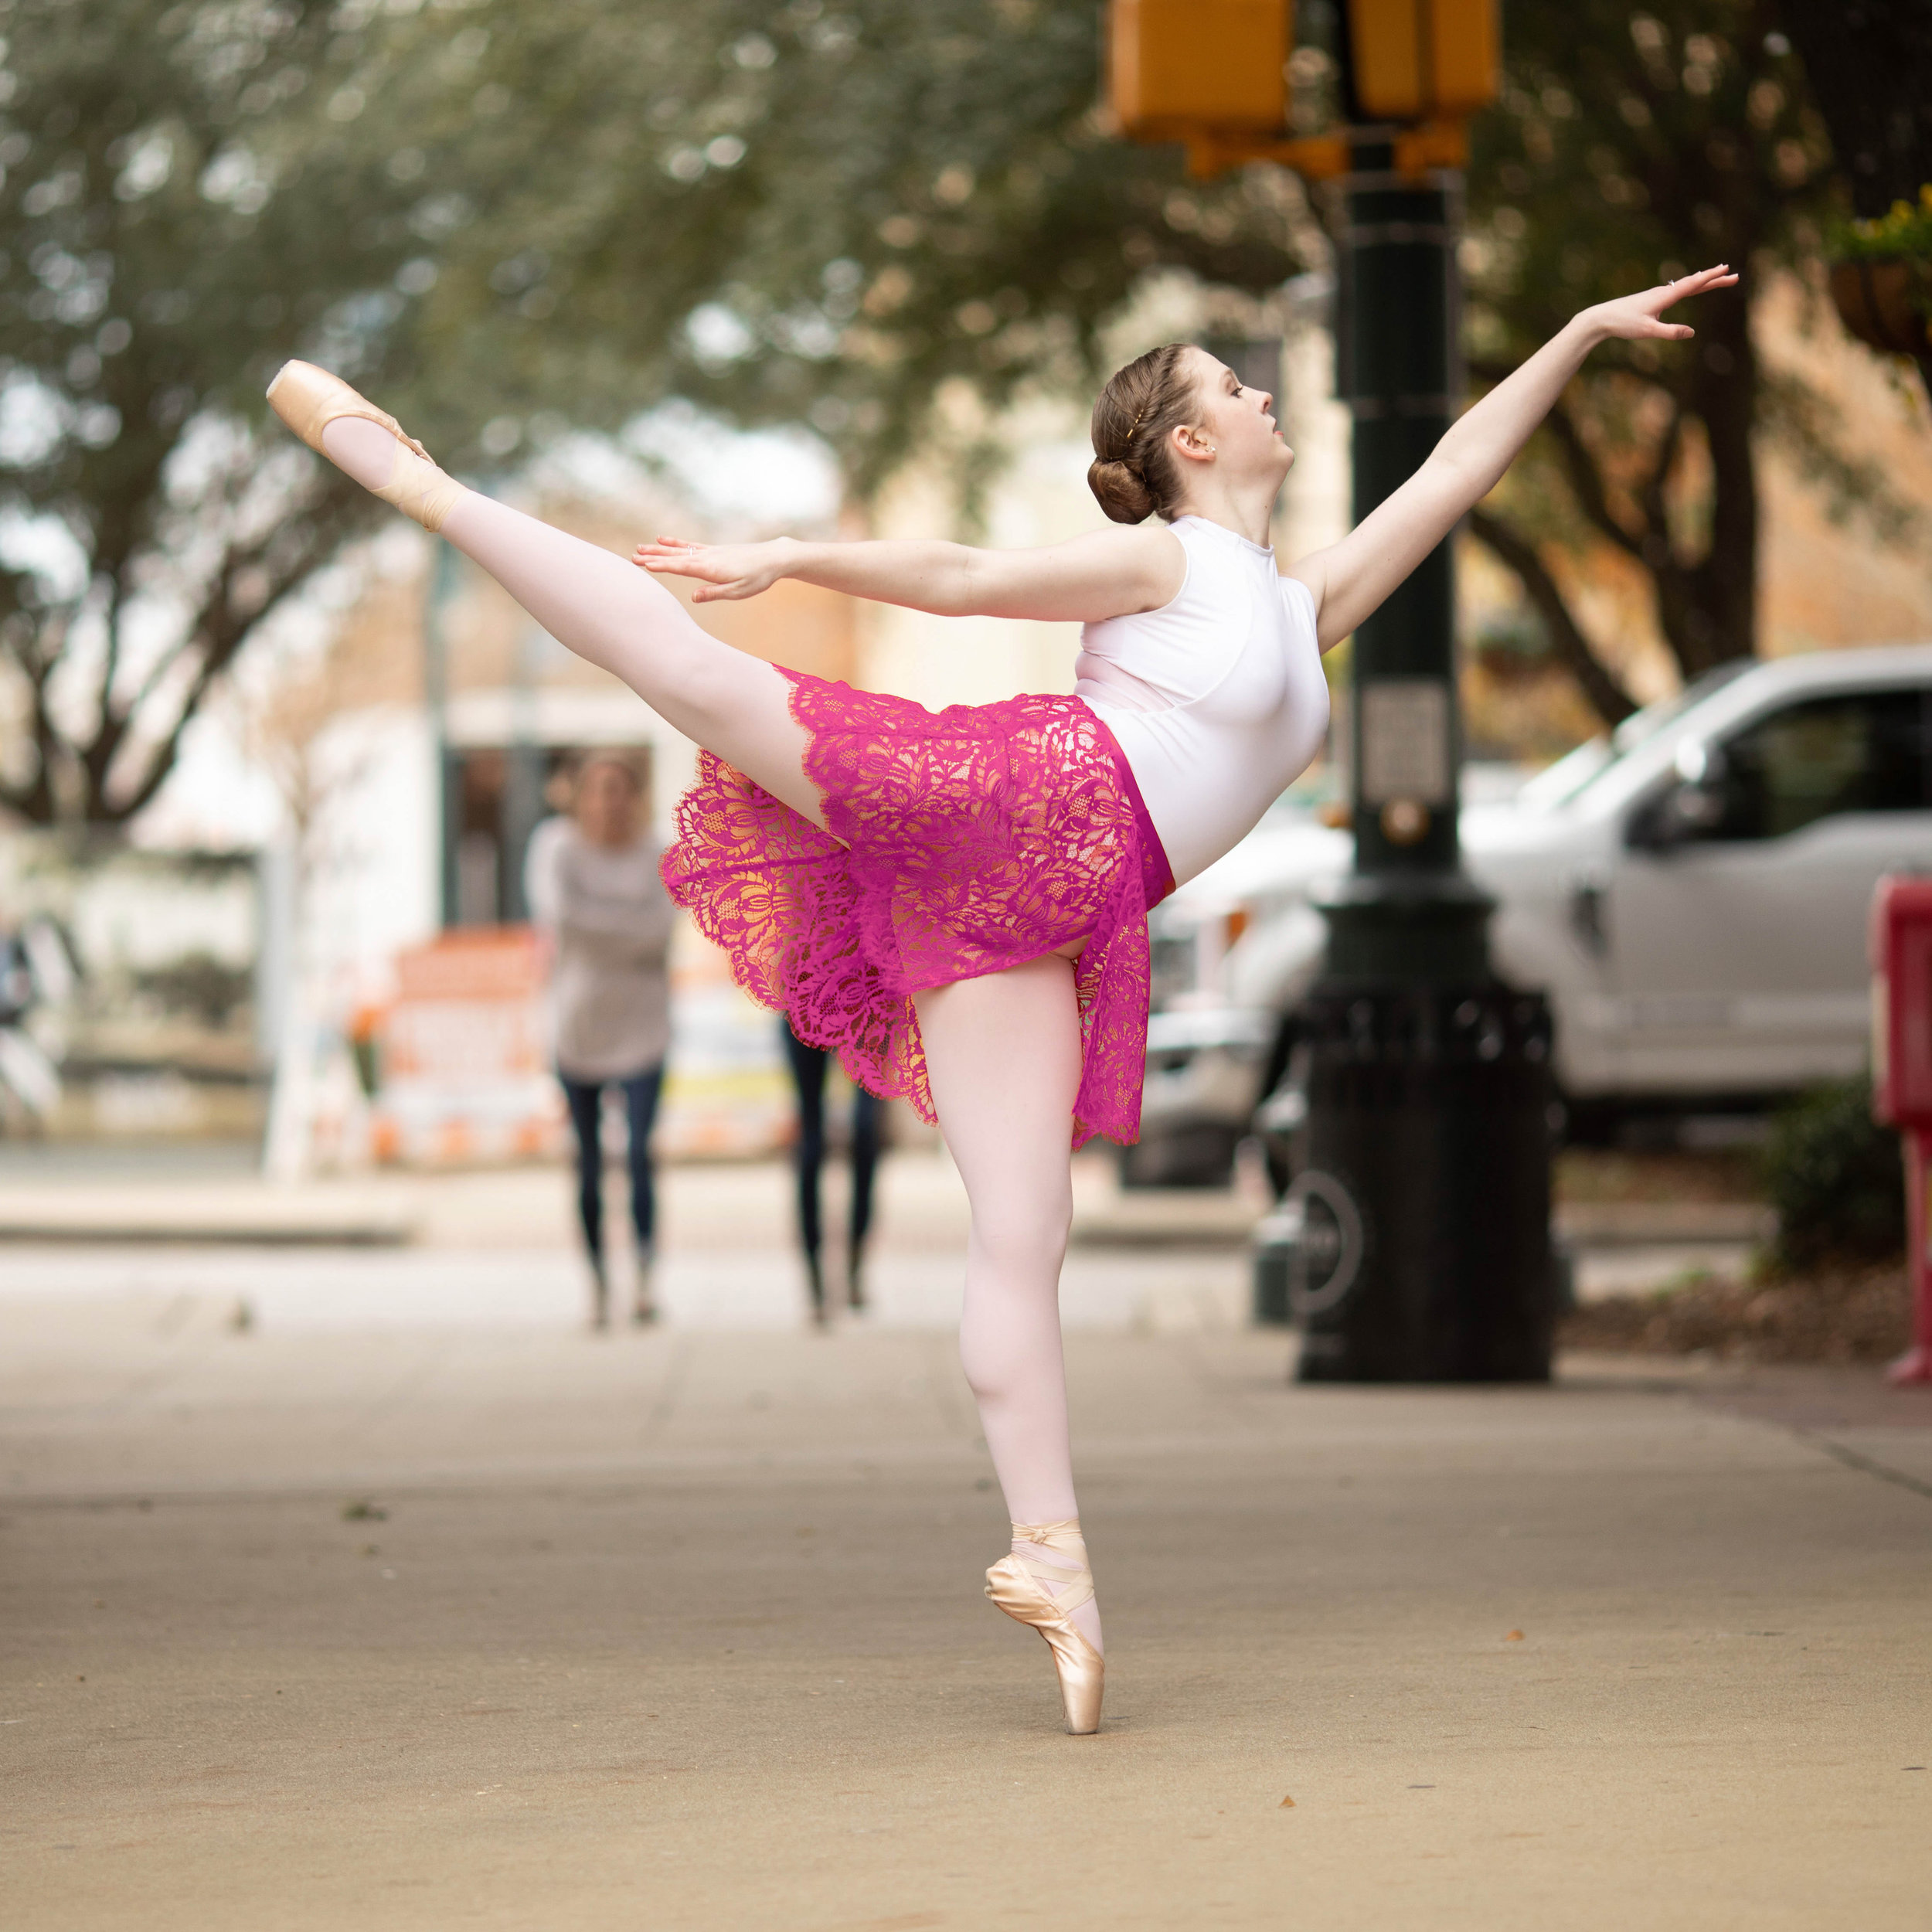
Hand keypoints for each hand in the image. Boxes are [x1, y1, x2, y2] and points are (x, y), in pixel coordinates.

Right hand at [632, 534, 794, 601]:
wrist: (773, 558)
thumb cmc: (758, 578)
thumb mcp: (738, 592)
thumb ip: (714, 593)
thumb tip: (693, 598)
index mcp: (710, 569)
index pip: (681, 567)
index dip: (662, 566)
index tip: (644, 564)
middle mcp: (707, 557)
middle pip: (675, 556)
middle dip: (654, 557)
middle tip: (633, 557)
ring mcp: (709, 551)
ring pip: (679, 549)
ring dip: (659, 549)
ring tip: (640, 547)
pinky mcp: (714, 550)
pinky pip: (690, 545)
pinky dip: (675, 542)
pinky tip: (664, 539)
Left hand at [1583, 263, 1738, 342]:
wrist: (1602, 318)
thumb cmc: (1624, 324)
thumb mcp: (1648, 331)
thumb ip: (1670, 332)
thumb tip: (1692, 333)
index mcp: (1665, 296)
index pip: (1693, 284)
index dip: (1711, 277)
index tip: (1727, 269)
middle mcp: (1664, 292)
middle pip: (1694, 283)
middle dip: (1714, 279)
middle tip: (1734, 275)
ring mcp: (1658, 294)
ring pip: (1686, 285)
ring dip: (1704, 281)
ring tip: (1718, 276)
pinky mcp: (1653, 299)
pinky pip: (1678, 290)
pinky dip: (1690, 286)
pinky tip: (1692, 286)